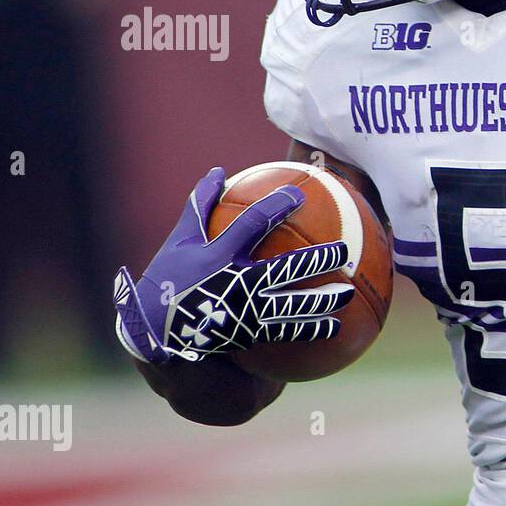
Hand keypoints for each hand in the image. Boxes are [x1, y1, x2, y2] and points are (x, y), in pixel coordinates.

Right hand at [113, 167, 353, 363]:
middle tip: (345, 250)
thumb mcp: (180, 241)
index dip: (277, 206)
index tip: (300, 194)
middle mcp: (236, 282)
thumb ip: (201, 205)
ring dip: (323, 301)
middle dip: (318, 259)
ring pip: (292, 306)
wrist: (156, 334)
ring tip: (350, 293)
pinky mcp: (249, 333)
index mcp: (218, 255)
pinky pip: (287, 331)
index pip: (252, 224)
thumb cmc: (170, 279)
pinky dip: (312, 329)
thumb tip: (218, 171)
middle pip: (286, 269)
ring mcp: (244, 311)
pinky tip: (335, 327)